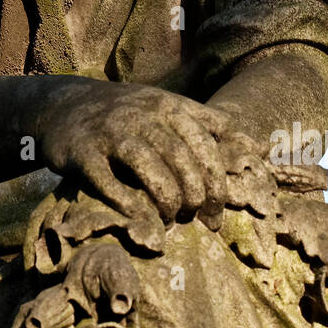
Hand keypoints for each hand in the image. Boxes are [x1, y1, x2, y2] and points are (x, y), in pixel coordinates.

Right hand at [36, 80, 236, 229]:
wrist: (66, 105)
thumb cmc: (129, 114)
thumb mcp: (170, 109)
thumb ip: (212, 126)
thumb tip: (262, 148)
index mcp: (168, 106)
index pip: (206, 147)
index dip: (217, 185)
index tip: (217, 214)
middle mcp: (142, 116)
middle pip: (181, 161)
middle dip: (195, 199)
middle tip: (196, 222)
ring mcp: (110, 132)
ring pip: (149, 170)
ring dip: (166, 202)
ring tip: (171, 220)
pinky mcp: (82, 152)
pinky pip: (108, 182)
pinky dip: (127, 204)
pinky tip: (138, 217)